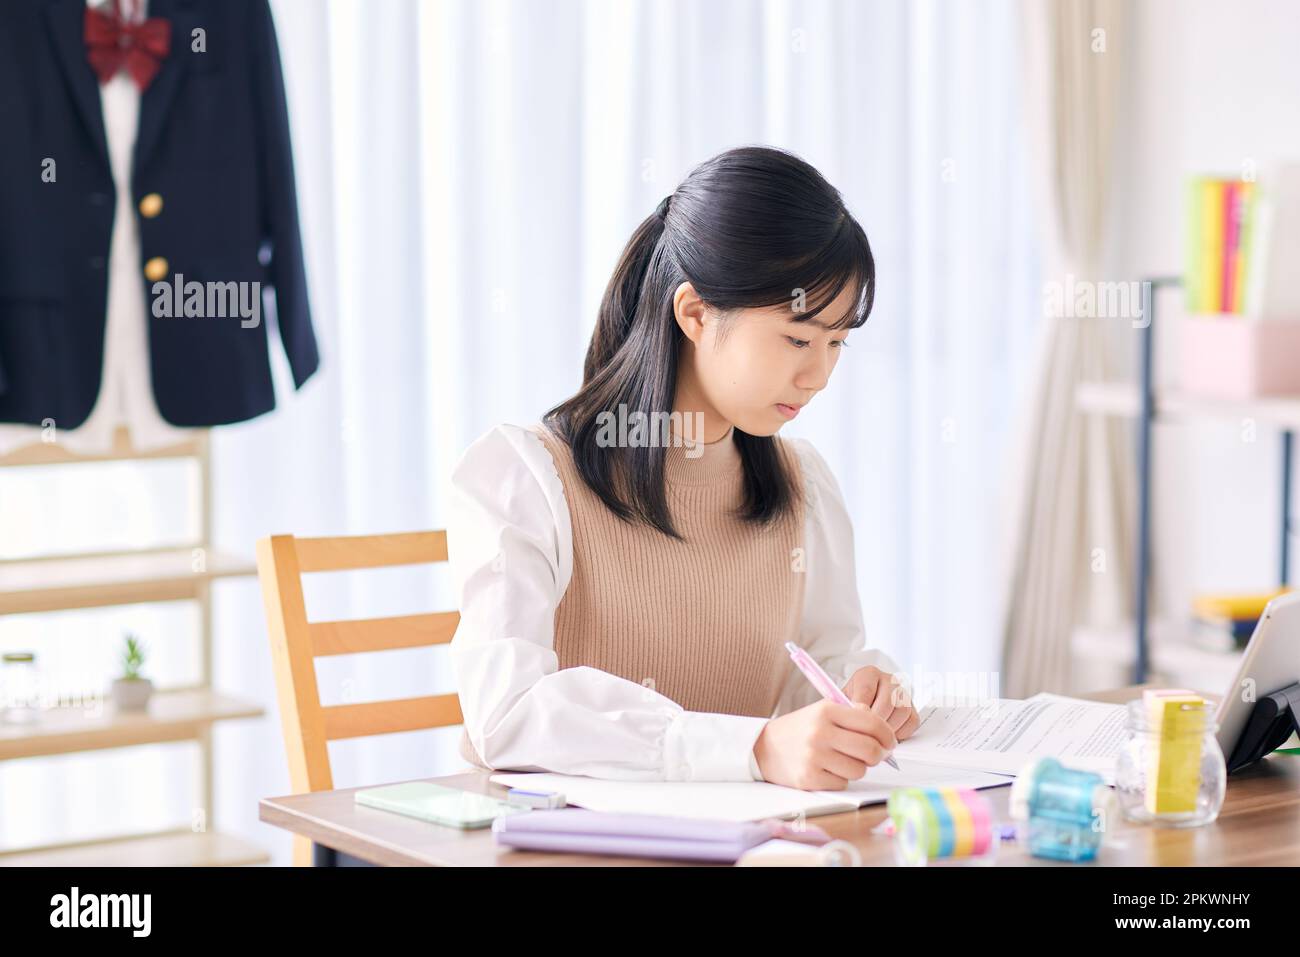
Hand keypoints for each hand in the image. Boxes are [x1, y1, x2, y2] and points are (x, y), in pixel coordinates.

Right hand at [751, 699, 897, 790]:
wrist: (763, 748)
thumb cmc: (800, 729)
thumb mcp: (822, 711)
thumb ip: (852, 715)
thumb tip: (882, 730)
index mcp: (826, 710)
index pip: (872, 722)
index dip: (887, 735)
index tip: (889, 742)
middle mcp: (820, 732)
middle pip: (870, 749)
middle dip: (879, 755)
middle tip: (876, 755)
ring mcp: (814, 757)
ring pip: (859, 769)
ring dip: (858, 767)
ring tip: (844, 760)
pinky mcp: (809, 778)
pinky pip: (843, 783)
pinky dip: (840, 778)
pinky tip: (827, 769)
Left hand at [842, 665, 919, 741]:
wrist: (859, 710)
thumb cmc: (849, 706)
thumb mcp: (841, 703)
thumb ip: (844, 706)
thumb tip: (849, 714)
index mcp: (868, 674)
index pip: (866, 689)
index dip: (861, 708)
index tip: (855, 721)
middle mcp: (888, 679)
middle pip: (888, 701)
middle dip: (876, 721)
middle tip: (867, 733)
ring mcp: (903, 692)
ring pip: (902, 711)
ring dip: (889, 728)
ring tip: (876, 735)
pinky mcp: (913, 707)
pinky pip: (912, 721)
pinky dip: (900, 732)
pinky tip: (887, 734)